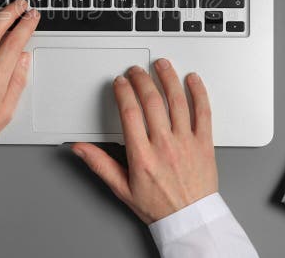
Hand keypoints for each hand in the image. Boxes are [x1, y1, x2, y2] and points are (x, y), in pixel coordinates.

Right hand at [71, 59, 217, 223]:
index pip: (130, 113)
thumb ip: (100, 164)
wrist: (190, 220)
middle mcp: (164, 146)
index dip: (123, 92)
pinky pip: (203, 112)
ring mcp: (186, 142)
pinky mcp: (205, 143)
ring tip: (161, 65)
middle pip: (151, 102)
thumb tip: (80, 148)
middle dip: (141, 80)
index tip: (120, 83)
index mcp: (142, 156)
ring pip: (177, 101)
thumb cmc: (158, 206)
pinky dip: (198, 92)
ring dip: (168, 78)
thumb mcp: (122, 188)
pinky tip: (192, 80)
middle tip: (136, 71)